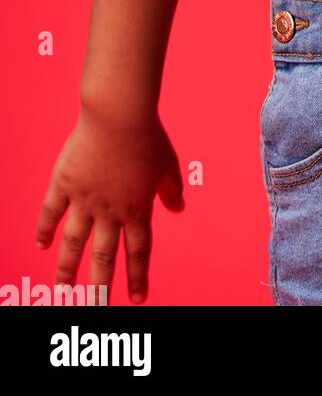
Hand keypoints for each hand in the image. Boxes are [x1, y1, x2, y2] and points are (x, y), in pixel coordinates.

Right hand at [35, 105, 185, 302]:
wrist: (119, 114)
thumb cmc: (148, 136)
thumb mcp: (169, 165)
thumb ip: (172, 190)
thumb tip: (178, 208)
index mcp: (137, 209)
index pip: (139, 251)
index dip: (139, 276)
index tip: (138, 299)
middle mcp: (109, 211)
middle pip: (104, 257)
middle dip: (101, 287)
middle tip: (95, 309)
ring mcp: (84, 200)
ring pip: (74, 244)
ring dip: (67, 270)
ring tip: (62, 292)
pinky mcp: (64, 184)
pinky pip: (51, 213)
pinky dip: (44, 230)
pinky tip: (41, 246)